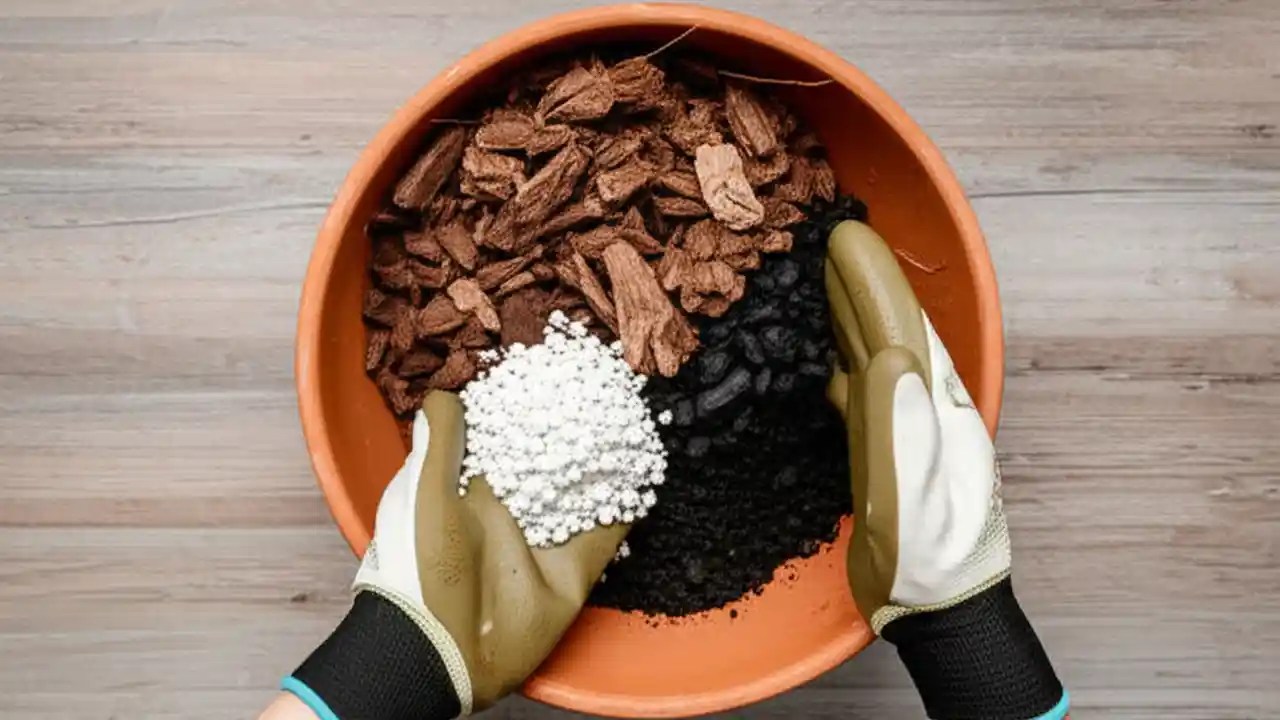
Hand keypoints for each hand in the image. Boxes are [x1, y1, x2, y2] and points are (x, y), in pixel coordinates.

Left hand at [283, 391, 626, 719]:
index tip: (554, 372)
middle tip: (605, 388)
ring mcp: (544, 541)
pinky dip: (627, 506)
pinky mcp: (572, 573)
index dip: (529, 408)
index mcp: (472, 489)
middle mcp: (512, 511)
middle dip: (576, 431)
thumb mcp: (423, 492)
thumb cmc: (421, 563)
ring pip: (583, 492)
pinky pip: (605, 534)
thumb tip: (448, 393)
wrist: (439, 647)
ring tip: (632, 419)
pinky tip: (645, 472)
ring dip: (607, 462)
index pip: (507, 438)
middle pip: (551, 462)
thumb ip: (439, 443)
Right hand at [825, 221, 1007, 631]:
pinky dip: (839, 363)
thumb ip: (903, 429)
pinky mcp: (888, 453)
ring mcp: (907, 430)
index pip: (903, 328)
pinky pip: (860, 394)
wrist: (940, 611)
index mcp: (937, 411)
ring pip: (874, 357)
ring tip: (819, 282)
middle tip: (827, 241)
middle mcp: (925, 409)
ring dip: (848, 316)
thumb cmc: (930, 560)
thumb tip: (893, 355)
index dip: (874, 281)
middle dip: (859, 285)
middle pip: (889, 331)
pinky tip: (822, 358)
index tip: (846, 238)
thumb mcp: (914, 498)